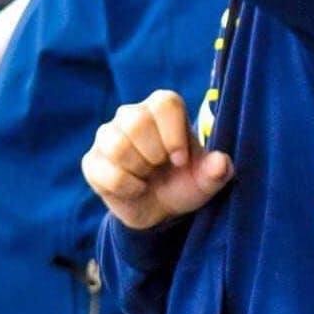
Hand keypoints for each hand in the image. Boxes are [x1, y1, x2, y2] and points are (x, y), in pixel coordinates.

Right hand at [81, 90, 234, 229]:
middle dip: (154, 154)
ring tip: (147, 176)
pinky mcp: (92, 160)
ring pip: (116, 145)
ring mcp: (107, 136)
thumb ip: (217, 170)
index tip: (180, 160)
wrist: (158, 210)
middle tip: (160, 167)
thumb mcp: (206, 180)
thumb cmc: (183, 183)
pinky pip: (103, 171)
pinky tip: (134, 188)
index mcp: (163, 109)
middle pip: (136, 122)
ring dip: (138, 170)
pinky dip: (125, 187)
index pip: (165, 103)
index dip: (174, 135)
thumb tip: (221, 162)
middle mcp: (131, 114)